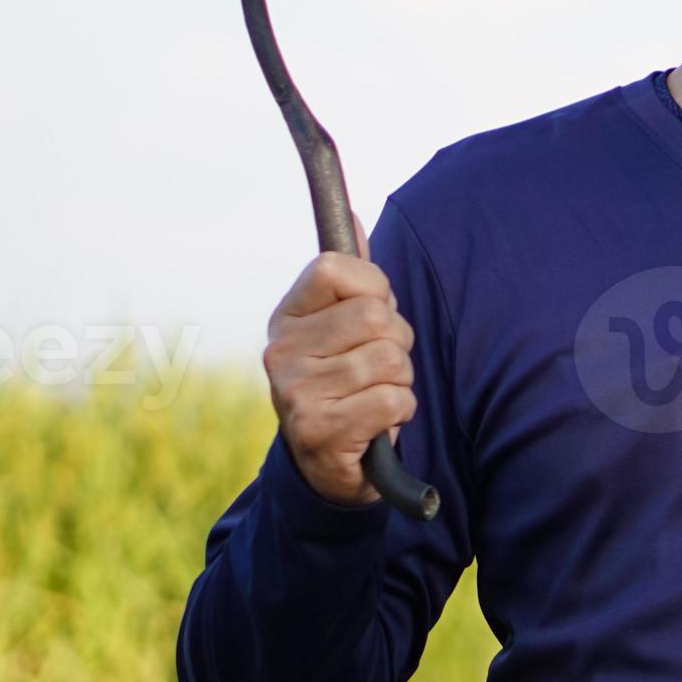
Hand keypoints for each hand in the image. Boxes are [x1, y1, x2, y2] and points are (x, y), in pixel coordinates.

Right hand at [262, 213, 415, 507]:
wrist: (331, 467)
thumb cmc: (350, 385)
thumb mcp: (345, 328)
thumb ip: (352, 276)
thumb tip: (350, 214)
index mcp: (287, 317)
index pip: (335, 268)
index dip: (374, 289)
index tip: (373, 315)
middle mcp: (281, 351)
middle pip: (376, 317)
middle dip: (397, 344)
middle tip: (378, 368)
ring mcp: (294, 391)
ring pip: (390, 360)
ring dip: (400, 382)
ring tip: (374, 396)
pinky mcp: (318, 430)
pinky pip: (393, 399)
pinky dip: (399, 412)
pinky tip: (376, 423)